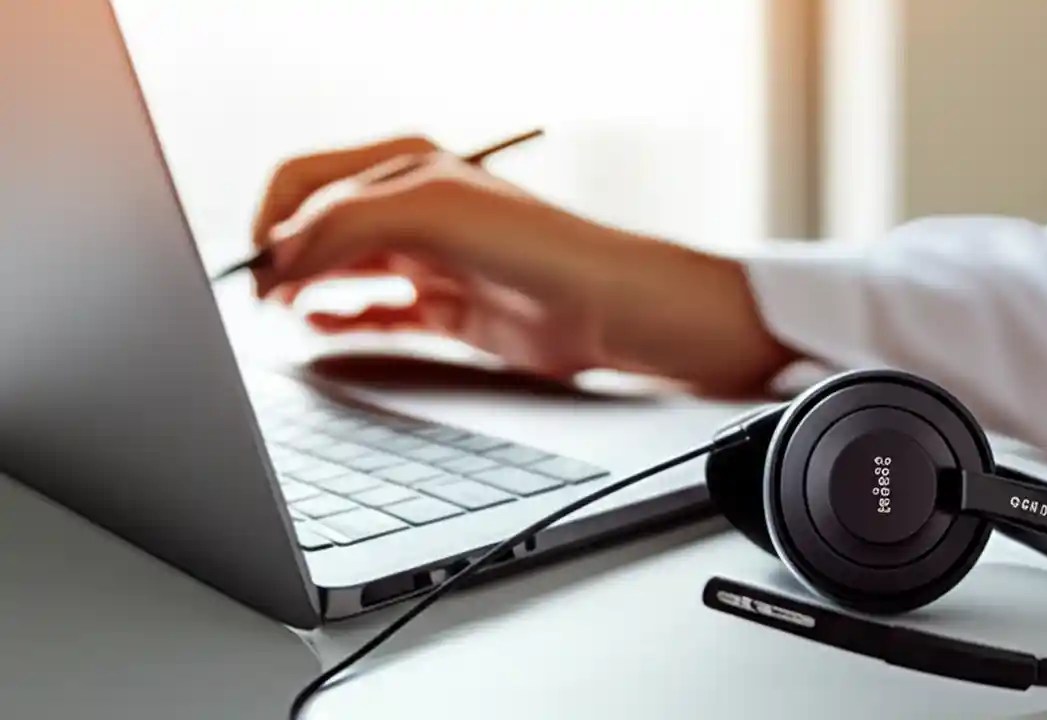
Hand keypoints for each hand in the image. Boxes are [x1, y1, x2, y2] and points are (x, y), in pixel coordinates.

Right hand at [251, 136, 795, 394]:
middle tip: (256, 293)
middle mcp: (411, 208)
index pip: (307, 180)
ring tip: (276, 308)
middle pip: (317, 224)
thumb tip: (285, 253)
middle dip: (279, 252)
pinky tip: (316, 325)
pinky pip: (372, 313)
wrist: (605, 307)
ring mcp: (426, 260)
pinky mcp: (443, 309)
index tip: (256, 263)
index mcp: (403, 164)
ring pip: (340, 269)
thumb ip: (345, 224)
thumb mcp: (427, 212)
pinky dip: (339, 318)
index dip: (271, 217)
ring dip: (302, 284)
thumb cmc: (535, 244)